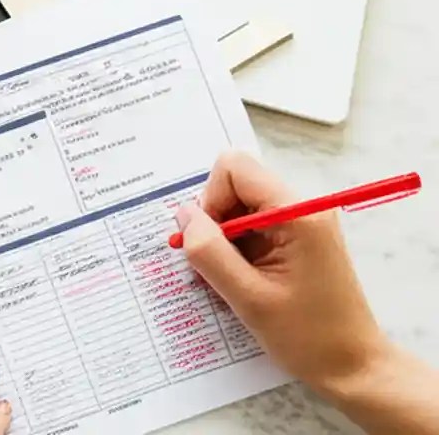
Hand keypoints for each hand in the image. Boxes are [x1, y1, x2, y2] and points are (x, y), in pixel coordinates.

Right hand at [174, 151, 387, 393]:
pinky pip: (253, 226)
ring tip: (230, 280)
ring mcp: (301, 223)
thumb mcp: (248, 298)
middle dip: (215, 221)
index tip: (212, 244)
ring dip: (224, 240)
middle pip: (236, 185)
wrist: (352, 367)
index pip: (234, 168)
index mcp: (297, 214)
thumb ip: (209, 252)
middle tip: (216, 266)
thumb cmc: (307, 337)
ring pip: (240, 207)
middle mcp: (302, 208)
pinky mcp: (298, 239)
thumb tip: (183, 215)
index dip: (211, 200)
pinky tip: (241, 282)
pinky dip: (237, 250)